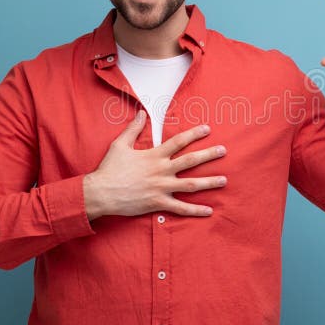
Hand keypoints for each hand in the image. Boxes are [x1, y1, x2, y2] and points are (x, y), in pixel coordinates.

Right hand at [83, 110, 226, 219]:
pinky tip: (209, 210)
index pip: (178, 141)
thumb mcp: (120, 145)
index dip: (194, 134)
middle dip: (209, 155)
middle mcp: (161, 170)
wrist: (100, 193)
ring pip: (191, 184)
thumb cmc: (109, 169)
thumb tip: (141, 113)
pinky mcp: (158, 203)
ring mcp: (161, 188)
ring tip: (224, 179)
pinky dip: (196, 210)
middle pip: (190, 161)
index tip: (208, 129)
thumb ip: (133, 129)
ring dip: (209, 182)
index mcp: (154, 155)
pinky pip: (181, 208)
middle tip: (224, 151)